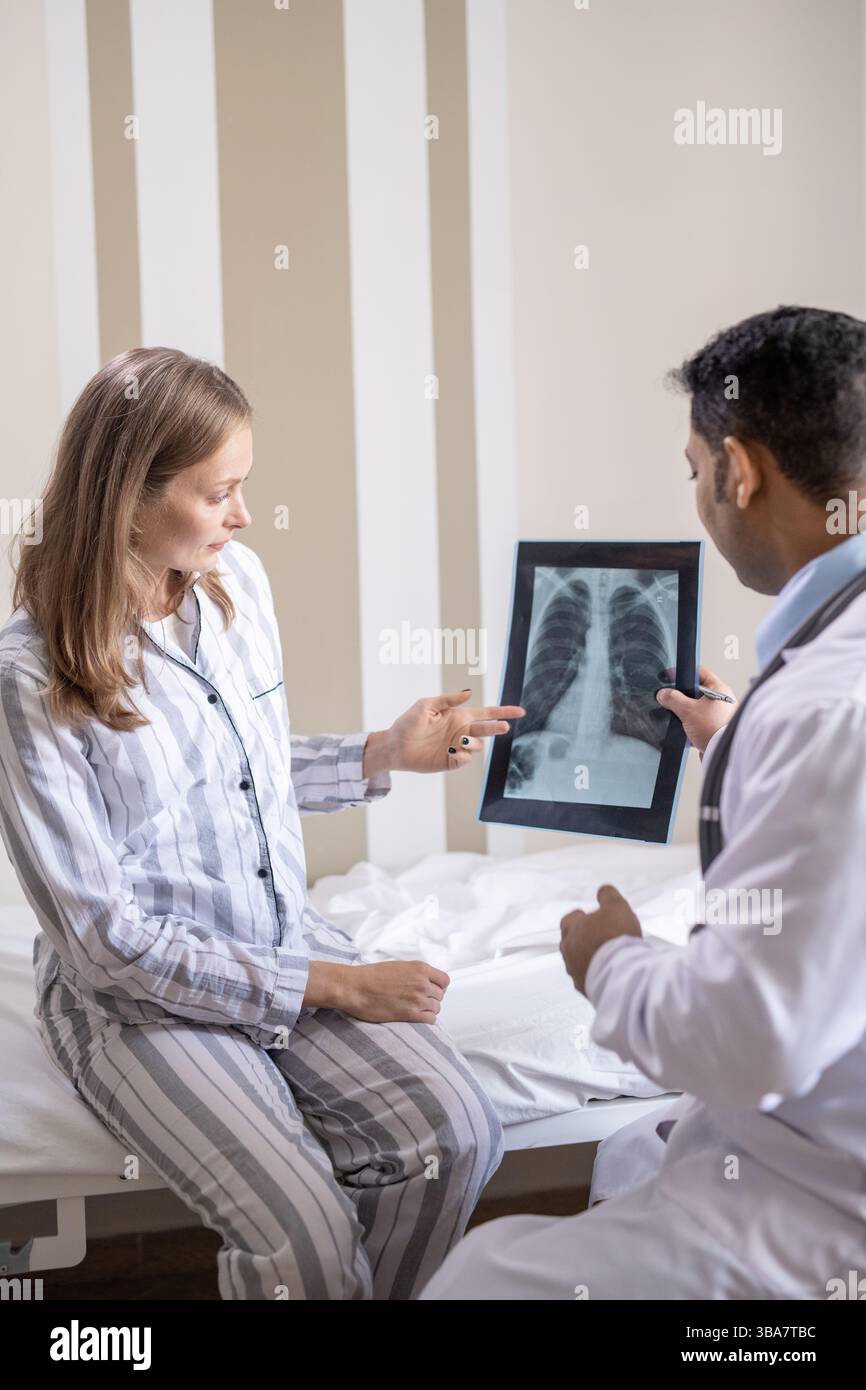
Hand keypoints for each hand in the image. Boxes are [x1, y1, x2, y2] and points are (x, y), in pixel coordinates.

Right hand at [339, 960, 450, 1024]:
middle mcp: (422, 983)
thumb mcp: (398, 967)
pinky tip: (415, 1017)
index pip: (444, 981)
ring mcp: (417, 998)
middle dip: (431, 999)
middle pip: (440, 996)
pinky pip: (430, 1019)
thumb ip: (415, 974)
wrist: (355, 987)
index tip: (431, 991)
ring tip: (414, 1010)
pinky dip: (426, 1020)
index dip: (439, 987)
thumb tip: (424, 982)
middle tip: (418, 1002)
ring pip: (436, 1008)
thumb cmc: (371, 976)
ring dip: (428, 1010)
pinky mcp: (410, 1013)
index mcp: (420, 968)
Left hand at [367, 689, 524, 774]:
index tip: (519, 712)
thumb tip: (469, 693)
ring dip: (474, 742)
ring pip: (477, 746)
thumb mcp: (426, 705)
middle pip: (486, 729)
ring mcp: (457, 747)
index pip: (486, 713)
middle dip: (496, 728)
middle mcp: (461, 732)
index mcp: (459, 716)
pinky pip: (465, 759)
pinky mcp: (451, 762)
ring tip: (462, 740)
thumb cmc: (408, 723)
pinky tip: (452, 750)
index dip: (503, 712)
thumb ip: (448, 699)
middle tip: (503, 727)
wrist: (395, 746)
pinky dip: (463, 755)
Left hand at [560, 884, 641, 994]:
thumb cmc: (616, 938)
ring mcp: (575, 971)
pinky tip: (606, 974)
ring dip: (586, 958)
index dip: (579, 917)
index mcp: (573, 929)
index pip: (569, 919)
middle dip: (580, 938)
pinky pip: (585, 980)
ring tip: (602, 957)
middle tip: (594, 936)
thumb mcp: (617, 907)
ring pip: (576, 962)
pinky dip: (593, 975)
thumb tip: (603, 889)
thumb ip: (608, 896)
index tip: (586, 916)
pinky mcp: (584, 989)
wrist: (621, 974)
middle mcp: (569, 951)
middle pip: (569, 942)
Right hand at [655, 665, 736, 754]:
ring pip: (694, 709)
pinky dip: (686, 726)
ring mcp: (717, 716)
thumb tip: (663, 694)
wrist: (722, 754)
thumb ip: (673, 699)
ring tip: (669, 716)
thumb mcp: (688, 710)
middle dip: (678, 696)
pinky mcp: (712, 729)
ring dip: (681, 713)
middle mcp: (720, 701)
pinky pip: (696, 724)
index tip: (670, 676)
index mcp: (719, 690)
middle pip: (695, 692)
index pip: (700, 673)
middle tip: (667, 698)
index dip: (684, 673)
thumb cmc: (715, 729)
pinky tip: (678, 730)